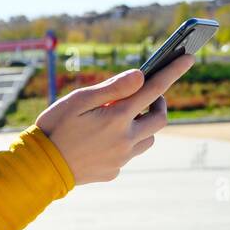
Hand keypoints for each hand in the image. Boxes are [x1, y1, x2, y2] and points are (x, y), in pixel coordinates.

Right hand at [33, 53, 194, 185]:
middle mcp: (125, 139)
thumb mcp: (78, 100)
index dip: (173, 71)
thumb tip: (141, 75)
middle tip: (150, 96)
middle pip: (160, 119)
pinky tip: (103, 141)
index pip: (154, 89)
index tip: (189, 58)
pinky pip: (129, 155)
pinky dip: (125, 144)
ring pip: (148, 139)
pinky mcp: (113, 171)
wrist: (40, 168)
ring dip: (144, 126)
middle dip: (160, 104)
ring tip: (124, 119)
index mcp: (117, 117)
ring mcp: (121, 158)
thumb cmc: (54, 127)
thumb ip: (112, 88)